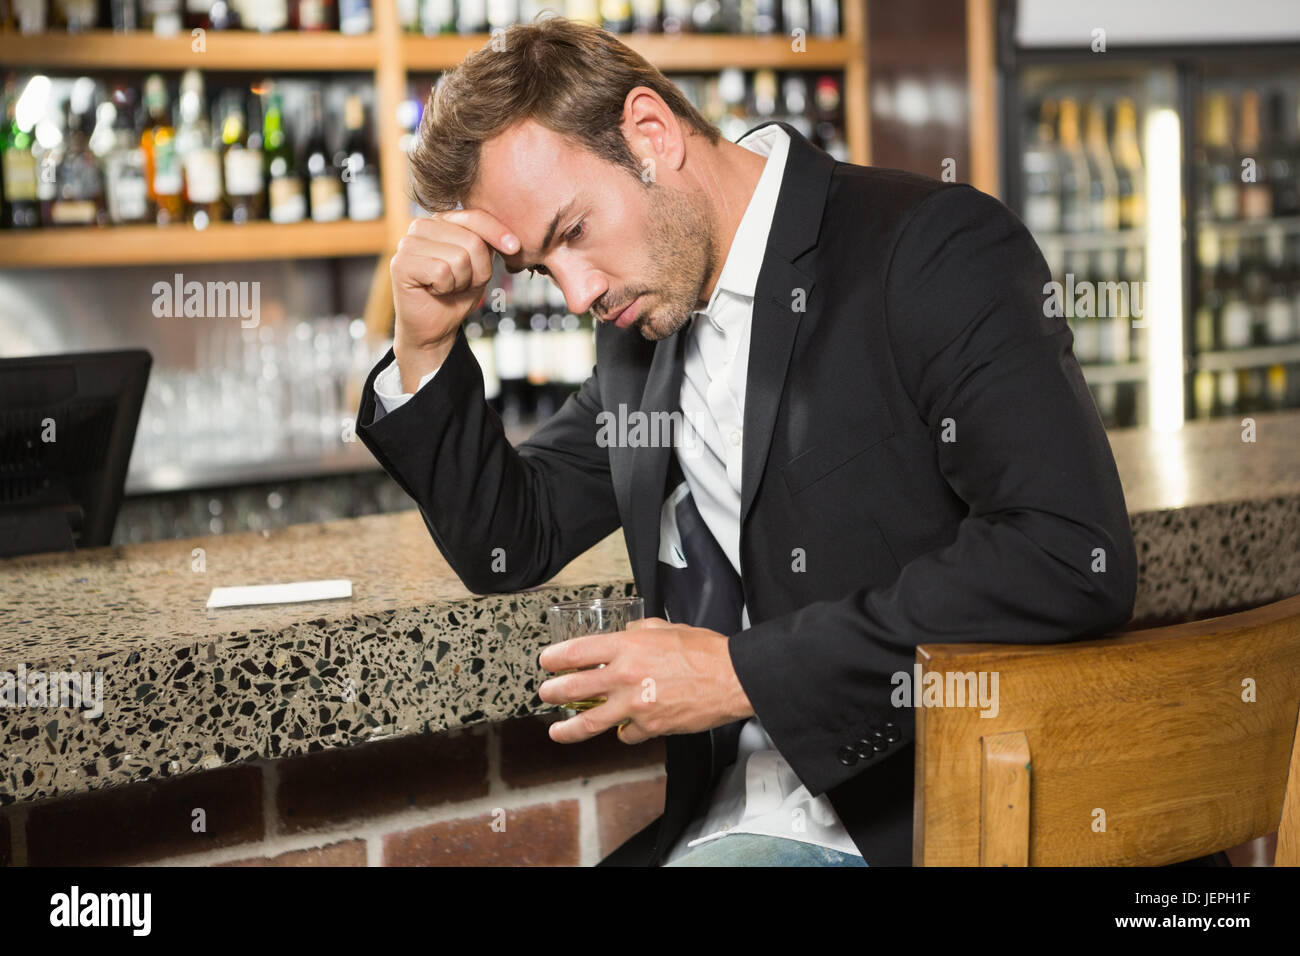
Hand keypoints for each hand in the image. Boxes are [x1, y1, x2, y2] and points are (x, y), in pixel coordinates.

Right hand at [389, 208, 519, 391]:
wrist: (435, 328)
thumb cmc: (457, 295)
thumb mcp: (480, 266)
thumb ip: (487, 245)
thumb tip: (511, 241)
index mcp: (441, 222)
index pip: (475, 217)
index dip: (498, 233)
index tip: (515, 248)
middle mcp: (421, 226)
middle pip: (472, 240)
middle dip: (477, 270)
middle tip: (461, 283)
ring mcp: (408, 243)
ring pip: (459, 257)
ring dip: (461, 281)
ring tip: (446, 287)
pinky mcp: (400, 263)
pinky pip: (441, 271)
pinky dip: (445, 288)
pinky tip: (434, 291)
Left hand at [538, 617, 754, 744]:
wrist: (732, 678)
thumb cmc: (705, 651)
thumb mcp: (667, 627)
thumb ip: (640, 629)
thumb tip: (625, 631)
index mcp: (628, 646)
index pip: (577, 651)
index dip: (555, 657)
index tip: (547, 661)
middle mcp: (625, 675)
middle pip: (574, 687)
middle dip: (553, 691)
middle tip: (546, 693)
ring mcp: (635, 705)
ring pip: (589, 722)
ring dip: (568, 728)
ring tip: (557, 731)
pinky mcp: (649, 727)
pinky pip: (625, 734)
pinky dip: (623, 731)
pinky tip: (624, 728)